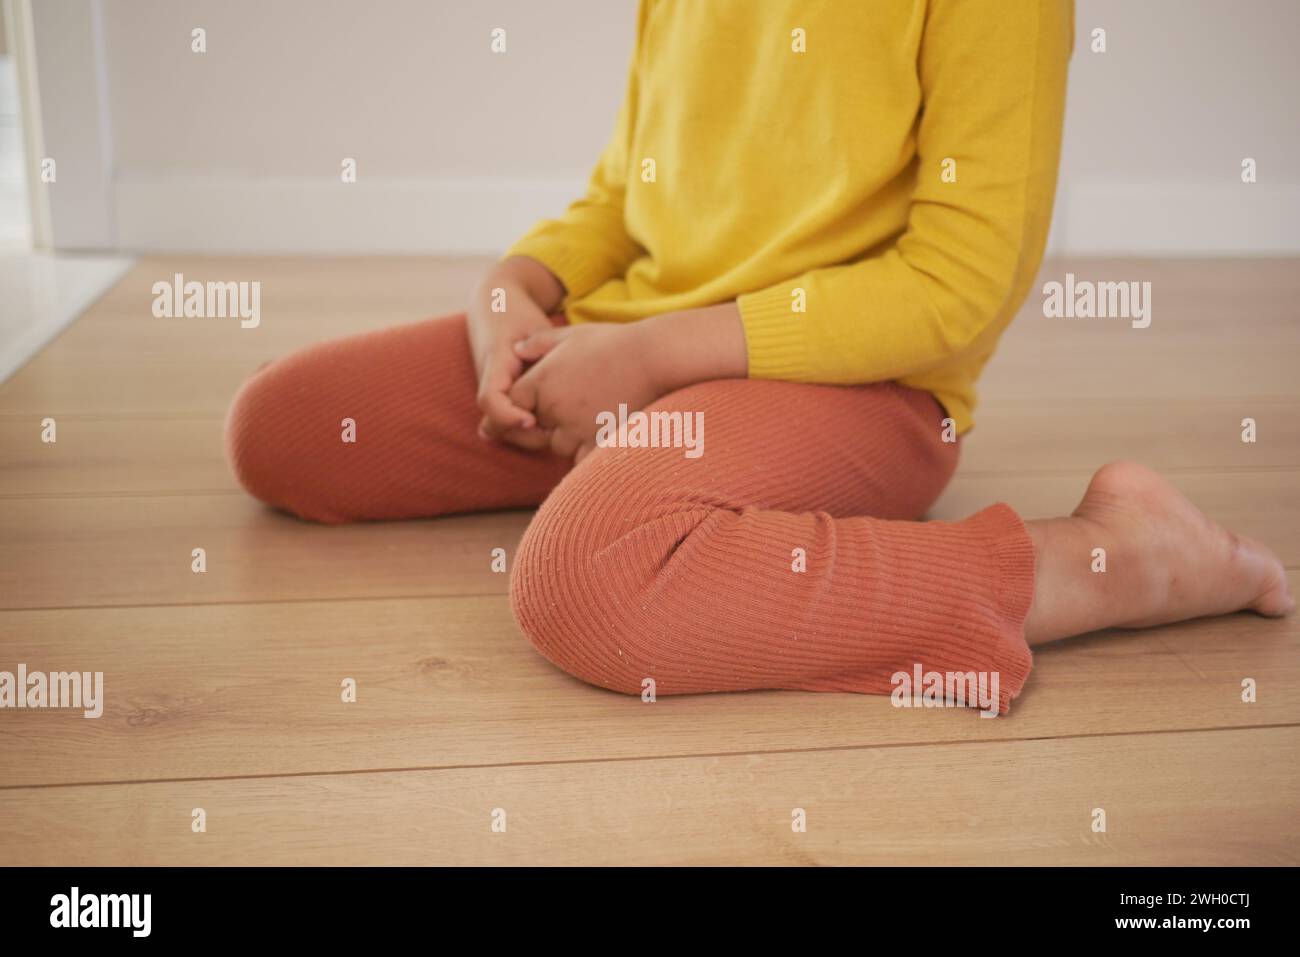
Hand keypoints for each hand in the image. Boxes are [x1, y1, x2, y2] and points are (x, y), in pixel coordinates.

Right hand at [466, 256, 564, 435]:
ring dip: (526, 436)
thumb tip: (577, 378)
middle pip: (495, 424)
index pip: (489, 399)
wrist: (494, 304)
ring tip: (558, 434)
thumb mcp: (537, 328)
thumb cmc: (519, 314)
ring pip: (500, 427)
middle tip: (555, 434)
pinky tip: (550, 431)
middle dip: (523, 435)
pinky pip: (508, 418)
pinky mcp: (500, 394)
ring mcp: (493, 389)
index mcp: (496, 362)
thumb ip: (550, 352)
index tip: (531, 420)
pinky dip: (526, 429)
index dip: (507, 416)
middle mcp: (488, 380)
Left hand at [500, 322, 661, 461]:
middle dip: (549, 421)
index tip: (547, 395)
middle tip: (576, 404)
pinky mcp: (597, 440)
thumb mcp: (572, 334)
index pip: (515, 401)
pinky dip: (588, 452)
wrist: (652, 357)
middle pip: (536, 427)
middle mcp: (553, 406)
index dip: (528, 402)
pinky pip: (582, 459)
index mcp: (541, 380)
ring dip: (570, 438)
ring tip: (593, 417)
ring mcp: (575, 426)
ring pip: (559, 446)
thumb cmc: (613, 342)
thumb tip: (517, 349)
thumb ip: (539, 342)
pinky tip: (603, 433)